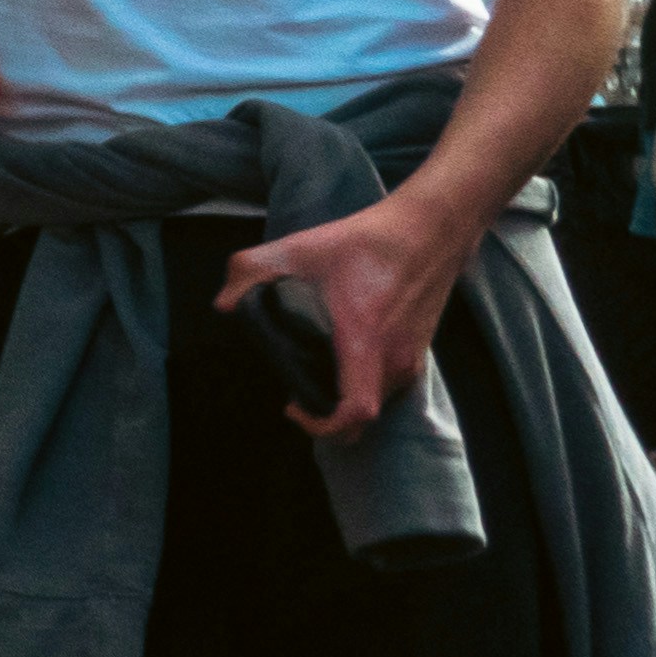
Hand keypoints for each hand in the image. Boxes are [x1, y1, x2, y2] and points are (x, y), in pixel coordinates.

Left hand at [219, 192, 481, 438]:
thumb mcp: (301, 247)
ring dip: (344, 402)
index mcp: (367, 340)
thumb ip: (252, 271)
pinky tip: (339, 359)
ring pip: (376, 404)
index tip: (294, 407)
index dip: (322, 426)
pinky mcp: (418, 354)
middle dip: (326, 419)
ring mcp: (411, 361)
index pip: (356, 411)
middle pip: (362, 420)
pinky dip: (361, 386)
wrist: (431, 230)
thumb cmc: (368, 241)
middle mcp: (395, 361)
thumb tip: (223, 305)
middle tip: (296, 392)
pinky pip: (387, 388)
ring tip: (313, 373)